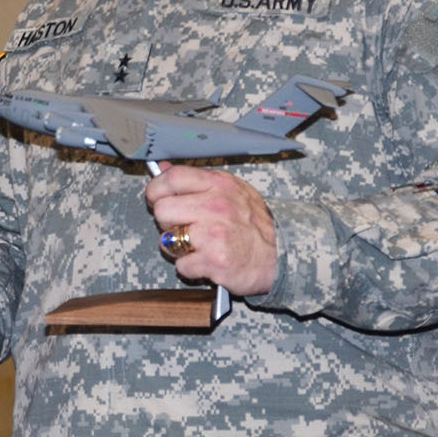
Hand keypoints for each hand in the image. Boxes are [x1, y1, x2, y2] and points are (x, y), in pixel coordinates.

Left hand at [144, 165, 278, 295]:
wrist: (281, 256)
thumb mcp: (231, 190)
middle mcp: (216, 206)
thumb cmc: (253, 225)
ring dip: (177, 247)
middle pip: (163, 209)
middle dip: (167, 222)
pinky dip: (190, 268)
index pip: (172, 178)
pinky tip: (206, 261)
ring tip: (196, 246)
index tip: (156, 199)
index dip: (156, 190)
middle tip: (182, 228)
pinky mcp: (215, 260)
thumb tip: (161, 168)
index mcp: (219, 184)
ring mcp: (215, 233)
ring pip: (167, 239)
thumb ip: (196, 181)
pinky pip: (181, 264)